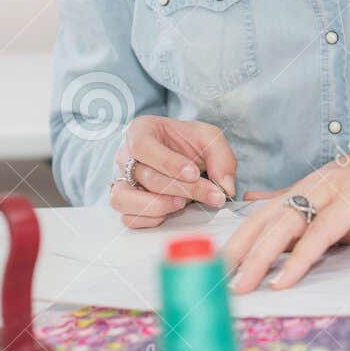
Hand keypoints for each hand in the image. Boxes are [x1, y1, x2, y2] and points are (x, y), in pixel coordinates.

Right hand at [110, 116, 236, 228]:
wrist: (182, 154)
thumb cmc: (189, 143)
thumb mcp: (209, 139)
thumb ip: (221, 157)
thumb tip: (225, 187)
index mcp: (140, 131)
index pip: (143, 146)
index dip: (168, 162)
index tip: (193, 173)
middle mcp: (125, 156)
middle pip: (145, 176)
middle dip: (181, 188)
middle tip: (210, 194)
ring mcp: (123, 181)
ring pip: (124, 199)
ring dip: (157, 205)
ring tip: (182, 203)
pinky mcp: (126, 204)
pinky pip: (129, 218)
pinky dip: (150, 219)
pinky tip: (171, 212)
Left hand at [223, 132, 349, 292]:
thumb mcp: (346, 216)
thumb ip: (315, 227)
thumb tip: (285, 248)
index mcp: (309, 189)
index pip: (263, 215)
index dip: (237, 240)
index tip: (213, 266)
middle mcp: (314, 185)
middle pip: (264, 220)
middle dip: (236, 251)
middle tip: (211, 279)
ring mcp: (333, 190)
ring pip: (284, 225)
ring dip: (259, 259)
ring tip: (240, 286)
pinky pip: (320, 234)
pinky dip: (300, 259)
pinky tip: (284, 280)